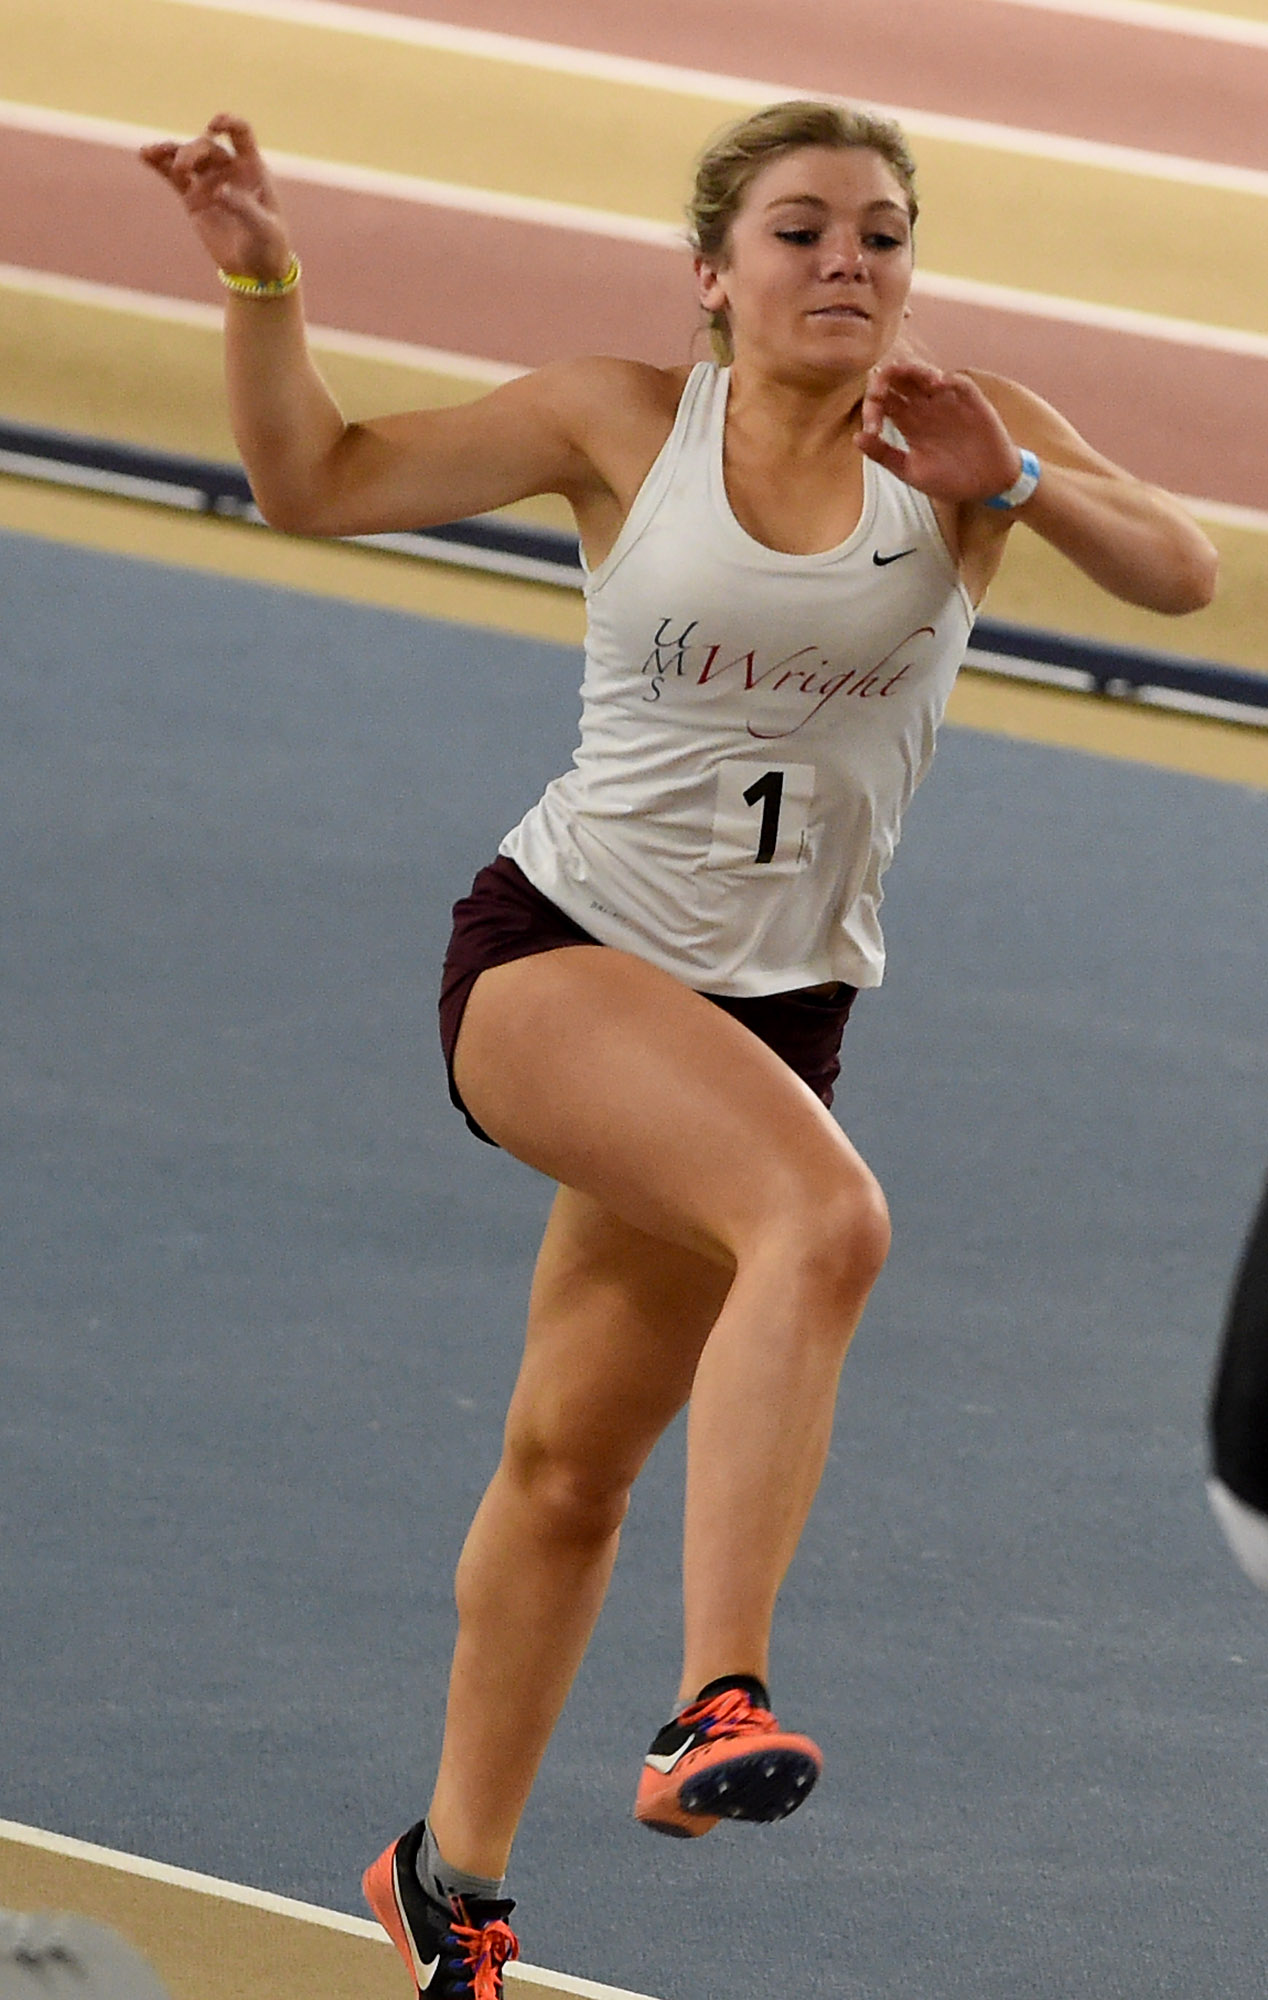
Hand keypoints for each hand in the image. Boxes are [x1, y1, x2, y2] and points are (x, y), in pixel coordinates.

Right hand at [140, 114, 293, 280]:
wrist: (255, 270)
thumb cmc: (269, 245)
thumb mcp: (264, 228)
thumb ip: (244, 208)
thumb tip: (219, 190)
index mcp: (251, 168)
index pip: (240, 134)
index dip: (228, 123)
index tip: (214, 126)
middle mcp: (228, 169)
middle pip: (205, 147)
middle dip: (190, 152)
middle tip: (181, 168)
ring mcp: (208, 182)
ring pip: (185, 157)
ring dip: (168, 151)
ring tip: (152, 152)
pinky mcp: (192, 198)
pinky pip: (173, 176)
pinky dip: (159, 164)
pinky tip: (144, 155)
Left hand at [858, 359, 1023, 504]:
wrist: (987, 485)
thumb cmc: (950, 479)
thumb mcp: (911, 471)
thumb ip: (884, 455)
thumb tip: (856, 437)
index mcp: (908, 422)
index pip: (884, 399)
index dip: (873, 404)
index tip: (872, 427)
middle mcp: (925, 407)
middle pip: (901, 379)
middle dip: (886, 377)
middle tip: (878, 388)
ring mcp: (948, 402)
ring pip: (926, 373)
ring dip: (912, 369)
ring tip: (901, 373)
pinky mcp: (972, 403)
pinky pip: (959, 383)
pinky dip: (948, 379)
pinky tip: (936, 384)